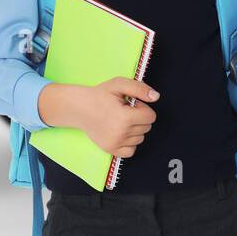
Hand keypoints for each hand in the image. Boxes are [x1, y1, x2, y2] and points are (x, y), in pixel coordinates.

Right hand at [37, 78, 157, 156]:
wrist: (80, 108)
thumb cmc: (100, 95)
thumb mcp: (119, 84)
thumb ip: (140, 88)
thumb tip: (156, 97)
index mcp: (125, 117)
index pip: (151, 117)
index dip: (143, 108)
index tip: (131, 105)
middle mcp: (121, 133)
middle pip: (146, 128)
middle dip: (139, 118)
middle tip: (124, 111)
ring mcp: (115, 143)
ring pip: (140, 138)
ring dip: (134, 129)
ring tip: (120, 120)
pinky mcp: (110, 150)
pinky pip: (131, 151)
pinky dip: (130, 142)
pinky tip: (121, 132)